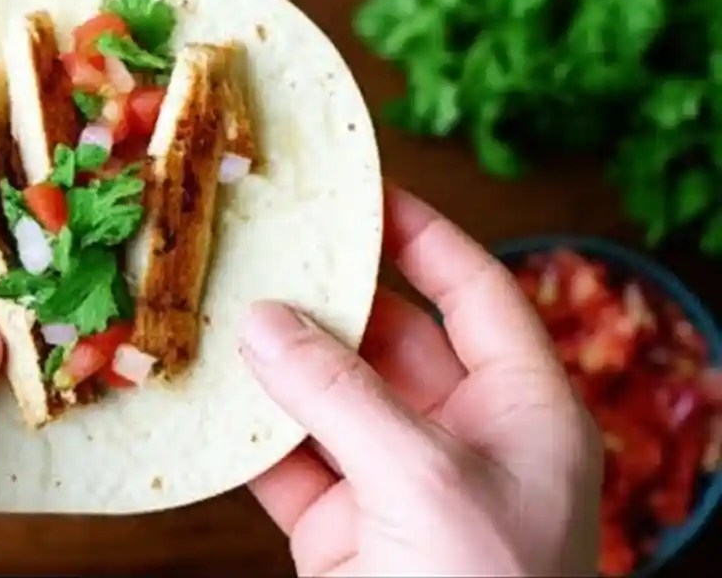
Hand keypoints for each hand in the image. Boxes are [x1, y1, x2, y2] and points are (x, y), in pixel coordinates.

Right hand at [241, 186, 602, 575]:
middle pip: (386, 339)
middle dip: (325, 293)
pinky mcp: (338, 532)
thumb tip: (263, 323)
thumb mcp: (426, 480)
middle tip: (262, 240)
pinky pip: (285, 462)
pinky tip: (202, 392)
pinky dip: (243, 432)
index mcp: (521, 412)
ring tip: (215, 302)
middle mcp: (458, 439)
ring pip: (324, 398)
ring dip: (272, 359)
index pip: (473, 293)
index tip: (360, 190)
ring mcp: (393, 485)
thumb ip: (342, 396)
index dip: (420, 235)